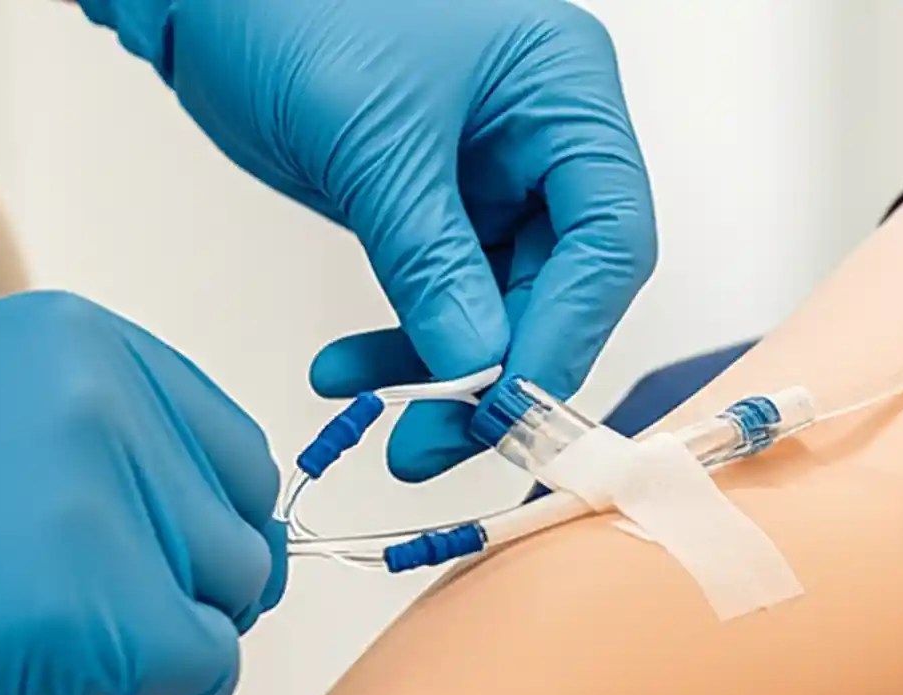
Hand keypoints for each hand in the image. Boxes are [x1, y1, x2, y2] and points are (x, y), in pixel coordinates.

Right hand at [0, 291, 283, 694]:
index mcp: (81, 342)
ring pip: (233, 585)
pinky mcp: (94, 594)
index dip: (221, 517)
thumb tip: (193, 506)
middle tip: (164, 620)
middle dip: (210, 579)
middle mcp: (103, 396)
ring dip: (190, 633)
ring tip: (118, 653)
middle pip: (240, 512)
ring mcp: (101, 489)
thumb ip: (98, 440)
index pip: (228, 442)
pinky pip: (205, 660)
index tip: (199, 560)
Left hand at [77, 0, 655, 480]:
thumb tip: (476, 364)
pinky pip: (444, 292)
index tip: (507, 405)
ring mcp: (490, 173)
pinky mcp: (436, 203)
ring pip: (500, 302)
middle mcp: (542, 135)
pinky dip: (405, 339)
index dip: (566, 332)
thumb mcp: (371, 140)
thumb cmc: (294, 9)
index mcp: (562, 90)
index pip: (609, 236)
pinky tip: (347, 370)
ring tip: (386, 427)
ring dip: (443, 370)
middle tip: (437, 442)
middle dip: (499, 371)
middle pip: (563, 283)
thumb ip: (429, 257)